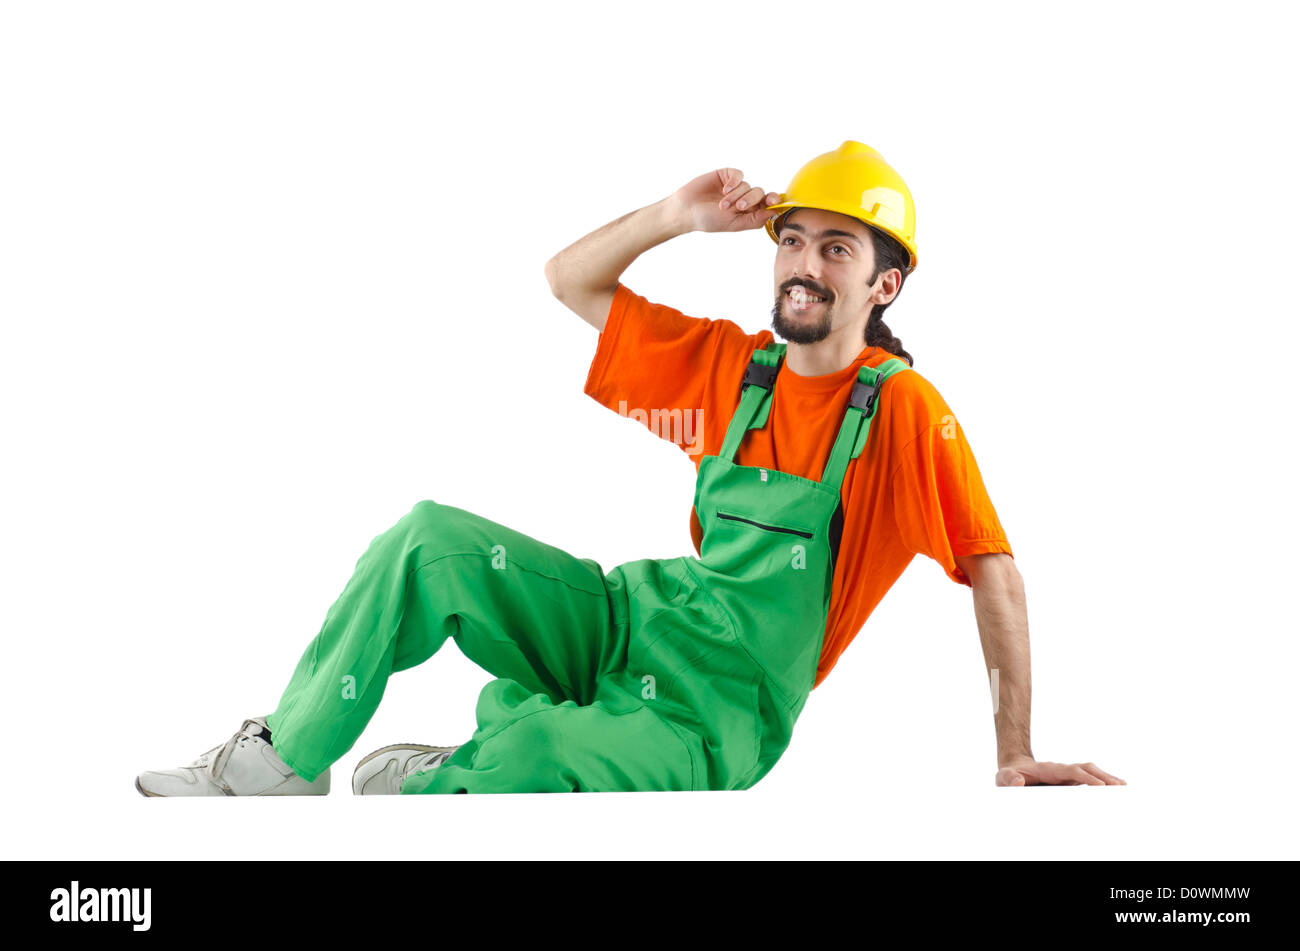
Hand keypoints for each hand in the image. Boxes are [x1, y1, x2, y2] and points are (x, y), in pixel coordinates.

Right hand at [668, 168, 783, 234]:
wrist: (686, 210)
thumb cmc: (708, 220)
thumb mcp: (734, 224)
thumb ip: (755, 220)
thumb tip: (773, 212)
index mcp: (748, 212)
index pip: (767, 204)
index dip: (773, 201)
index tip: (773, 201)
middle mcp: (744, 198)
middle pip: (760, 193)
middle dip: (751, 200)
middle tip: (738, 207)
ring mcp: (735, 186)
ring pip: (748, 185)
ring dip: (736, 195)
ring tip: (722, 204)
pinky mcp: (726, 175)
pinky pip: (738, 175)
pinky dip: (734, 182)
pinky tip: (724, 190)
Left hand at [995, 756, 1125, 785]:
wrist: (1013, 770)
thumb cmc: (1009, 776)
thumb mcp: (1002, 778)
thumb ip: (1008, 779)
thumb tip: (1018, 782)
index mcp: (1048, 769)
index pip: (1071, 770)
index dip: (1086, 777)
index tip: (1100, 786)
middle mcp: (1061, 769)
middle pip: (1086, 769)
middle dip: (1103, 777)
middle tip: (1120, 786)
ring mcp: (1067, 774)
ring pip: (1091, 773)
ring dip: (1106, 778)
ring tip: (1123, 787)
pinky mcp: (1069, 780)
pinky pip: (1089, 780)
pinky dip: (1102, 783)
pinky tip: (1114, 789)